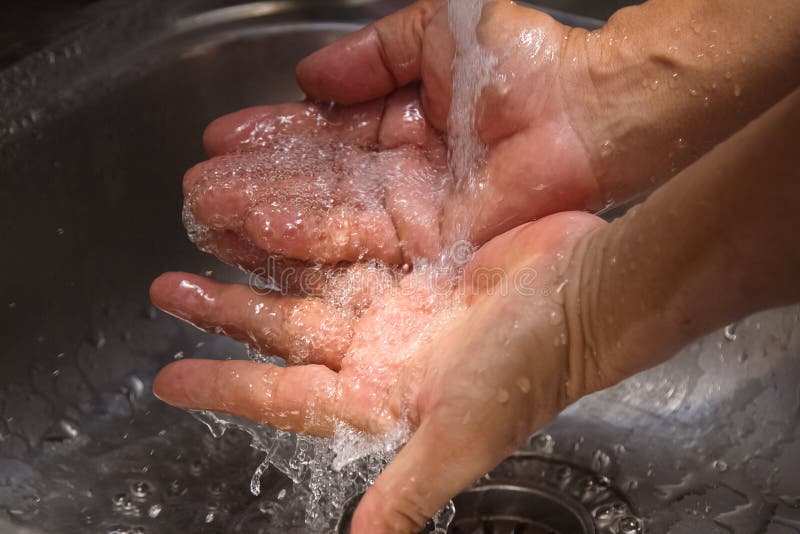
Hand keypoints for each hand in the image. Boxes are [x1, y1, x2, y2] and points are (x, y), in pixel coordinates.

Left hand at [151, 211, 608, 532]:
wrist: (586, 299)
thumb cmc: (531, 370)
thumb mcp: (463, 435)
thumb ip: (408, 493)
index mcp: (381, 397)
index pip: (285, 396)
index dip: (227, 389)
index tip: (170, 380)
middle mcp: (380, 350)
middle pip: (285, 333)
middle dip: (226, 314)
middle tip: (168, 289)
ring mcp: (395, 301)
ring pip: (308, 280)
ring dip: (257, 264)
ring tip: (207, 236)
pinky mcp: (415, 257)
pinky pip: (345, 239)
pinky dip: (306, 228)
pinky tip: (275, 212)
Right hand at [184, 0, 602, 276]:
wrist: (584, 108)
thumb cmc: (521, 60)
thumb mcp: (430, 33)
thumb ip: (368, 56)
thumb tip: (307, 82)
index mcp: (396, 123)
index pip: (322, 137)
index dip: (272, 137)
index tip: (222, 138)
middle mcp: (396, 175)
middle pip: (313, 183)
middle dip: (254, 184)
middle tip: (197, 190)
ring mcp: (409, 215)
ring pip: (325, 217)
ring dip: (264, 215)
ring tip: (208, 214)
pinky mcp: (426, 246)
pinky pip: (358, 242)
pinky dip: (309, 238)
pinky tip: (258, 234)